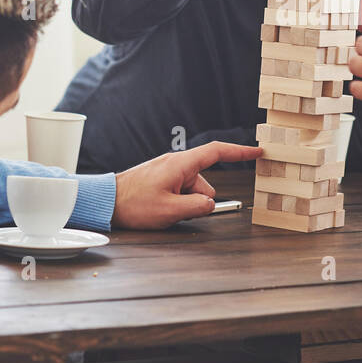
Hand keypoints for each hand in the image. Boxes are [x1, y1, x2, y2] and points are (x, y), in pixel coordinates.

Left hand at [112, 141, 262, 228]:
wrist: (104, 201)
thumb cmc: (133, 204)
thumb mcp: (169, 211)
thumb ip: (197, 207)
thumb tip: (211, 204)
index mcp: (181, 164)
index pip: (217, 152)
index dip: (240, 152)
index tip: (258, 151)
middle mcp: (176, 164)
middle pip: (205, 183)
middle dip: (198, 201)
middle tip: (175, 211)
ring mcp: (168, 172)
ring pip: (192, 191)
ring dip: (184, 204)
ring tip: (161, 210)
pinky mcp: (161, 180)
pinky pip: (180, 192)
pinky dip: (175, 202)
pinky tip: (158, 208)